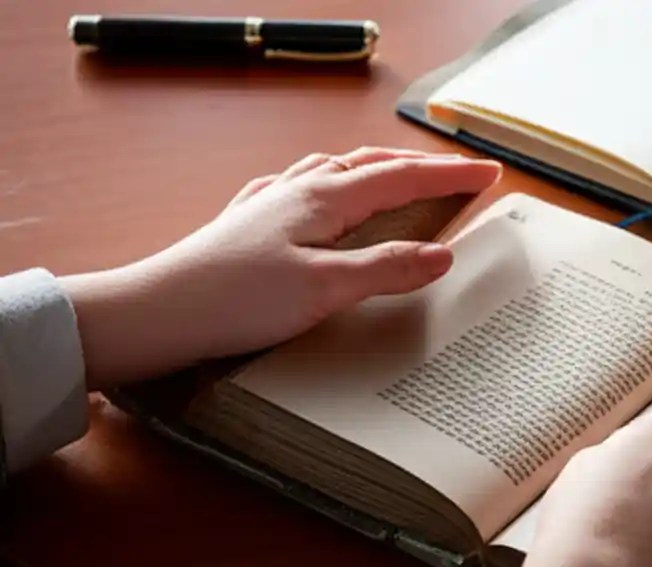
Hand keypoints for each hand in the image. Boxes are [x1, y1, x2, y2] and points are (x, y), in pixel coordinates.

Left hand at [61, 147, 500, 388]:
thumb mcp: (323, 289)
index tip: (489, 172)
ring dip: (379, 169)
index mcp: (322, 199)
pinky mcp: (249, 224)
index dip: (449, 176)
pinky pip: (308, 188)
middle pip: (371, 165)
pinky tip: (326, 195)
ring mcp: (270, 204)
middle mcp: (297, 190)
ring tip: (405, 176)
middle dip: (422, 167)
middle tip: (461, 173)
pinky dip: (338, 184)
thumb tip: (442, 255)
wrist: (157, 312)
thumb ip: (386, 268)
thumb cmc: (236, 301)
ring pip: (338, 171)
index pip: (401, 178)